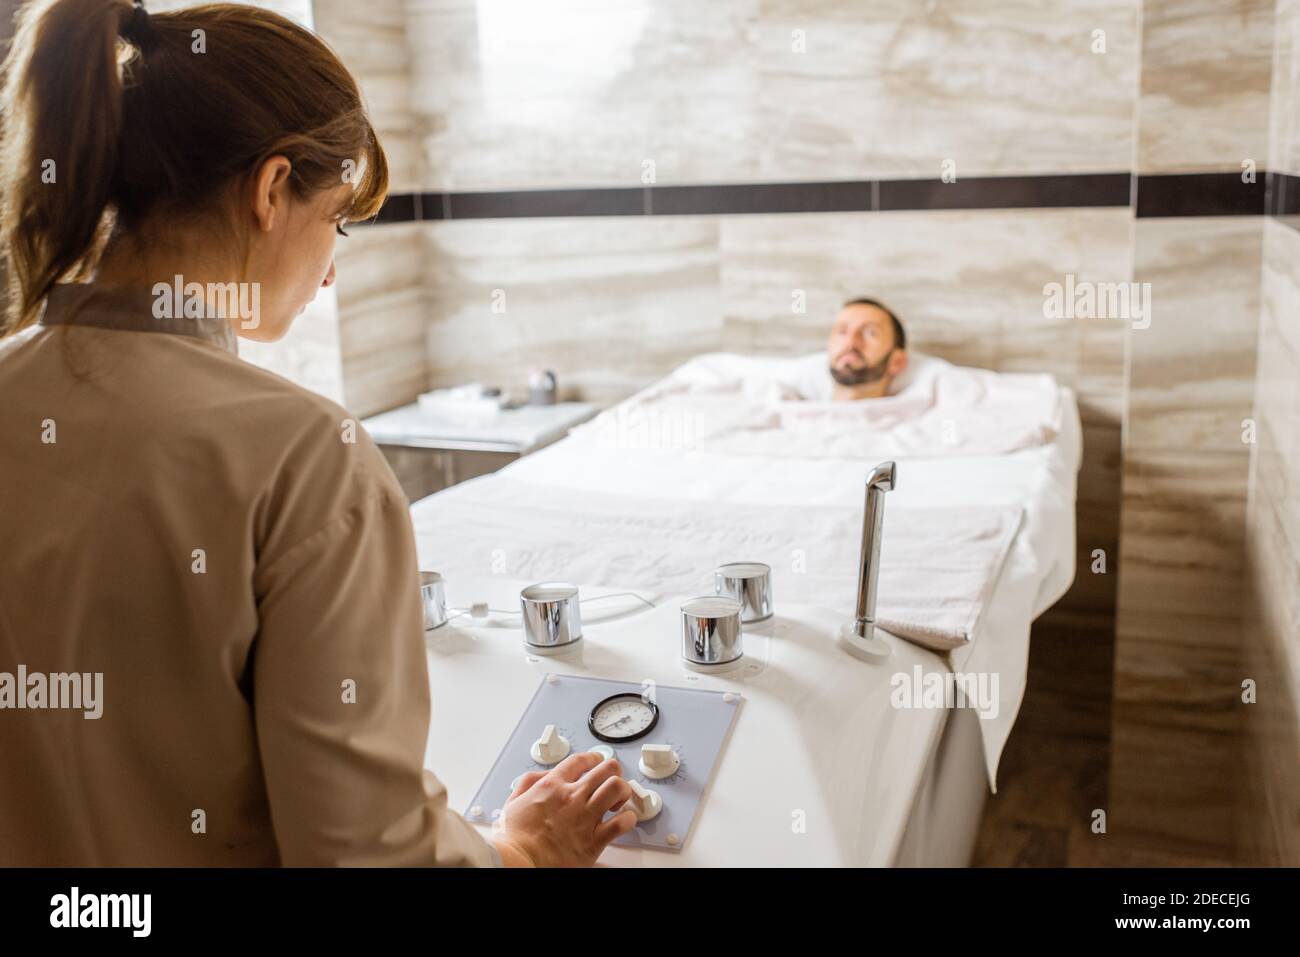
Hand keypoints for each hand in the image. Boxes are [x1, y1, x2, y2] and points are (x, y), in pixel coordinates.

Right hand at [490, 752, 636, 866]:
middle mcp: (572, 797)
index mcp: (552, 785)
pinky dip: (628, 820)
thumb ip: (529, 782)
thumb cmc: (515, 838)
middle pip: (607, 768)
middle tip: (611, 780)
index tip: (596, 762)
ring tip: (618, 801)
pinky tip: (623, 821)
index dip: (593, 758)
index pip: (581, 760)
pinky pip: (622, 823)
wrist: (519, 862)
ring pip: (618, 788)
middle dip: (613, 772)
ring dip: (623, 792)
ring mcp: (585, 817)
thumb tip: (546, 775)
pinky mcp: (594, 840)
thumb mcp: (514, 800)